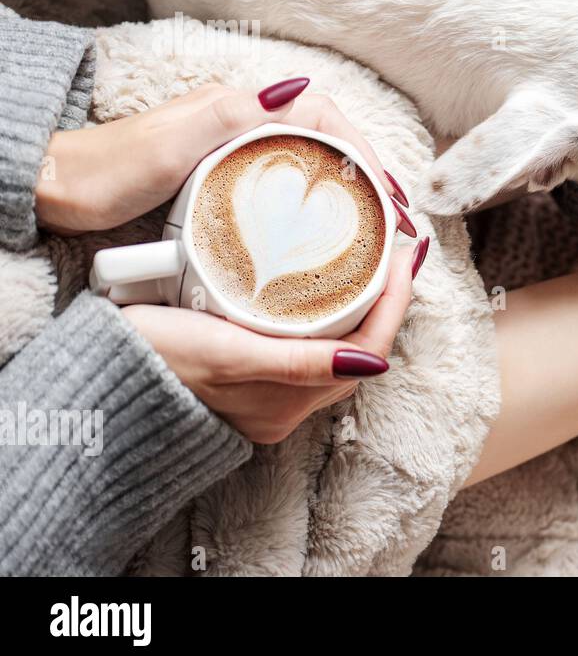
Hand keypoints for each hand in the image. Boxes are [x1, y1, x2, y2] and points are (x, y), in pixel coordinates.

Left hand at [35, 78, 415, 234]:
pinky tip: (330, 230)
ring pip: (314, 164)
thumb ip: (231, 115)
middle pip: (329, 143)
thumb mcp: (171, 142)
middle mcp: (242, 120)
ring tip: (380, 225)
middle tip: (398, 218)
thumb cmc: (107, 169)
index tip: (388, 194)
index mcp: (238, 106)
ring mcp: (235, 147)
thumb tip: (297, 91)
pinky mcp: (225, 175)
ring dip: (352, 191)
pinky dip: (321, 204)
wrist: (55, 187)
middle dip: (371, 177)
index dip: (365, 155)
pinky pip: (291, 183)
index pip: (326, 120)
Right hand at [123, 244, 418, 443]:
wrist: (96, 384)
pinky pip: (307, 347)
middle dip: (384, 301)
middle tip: (391, 250)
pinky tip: (325, 289)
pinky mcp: (250, 380)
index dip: (395, 300)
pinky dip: (326, 317)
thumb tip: (372, 362)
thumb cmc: (155, 362)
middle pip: (361, 346)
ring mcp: (270, 395)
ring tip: (367, 262)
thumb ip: (298, 363)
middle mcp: (288, 404)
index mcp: (289, 400)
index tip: (403, 253)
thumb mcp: (229, 354)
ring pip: (336, 346)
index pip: (371, 346)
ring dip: (358, 308)